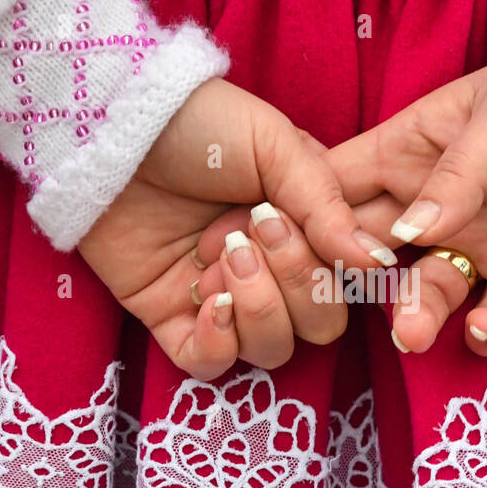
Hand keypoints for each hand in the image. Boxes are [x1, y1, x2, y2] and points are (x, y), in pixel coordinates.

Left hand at [78, 78, 393, 378]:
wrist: (113, 126)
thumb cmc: (200, 122)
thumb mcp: (276, 144)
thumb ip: (326, 206)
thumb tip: (374, 262)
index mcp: (305, 227)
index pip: (347, 282)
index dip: (338, 272)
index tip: (312, 235)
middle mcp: (271, 269)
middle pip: (319, 325)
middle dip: (297, 284)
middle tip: (256, 231)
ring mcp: (223, 297)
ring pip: (271, 350)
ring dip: (259, 308)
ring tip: (225, 255)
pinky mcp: (172, 318)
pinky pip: (211, 365)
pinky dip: (220, 344)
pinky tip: (211, 302)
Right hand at [326, 48, 486, 352]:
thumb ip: (460, 171)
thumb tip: (407, 233)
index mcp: (412, 152)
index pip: (339, 189)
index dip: (311, 221)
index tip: (298, 252)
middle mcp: (436, 206)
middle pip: (370, 252)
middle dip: (351, 284)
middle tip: (340, 311)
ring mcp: (483, 246)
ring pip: (429, 293)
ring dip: (416, 315)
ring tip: (415, 333)